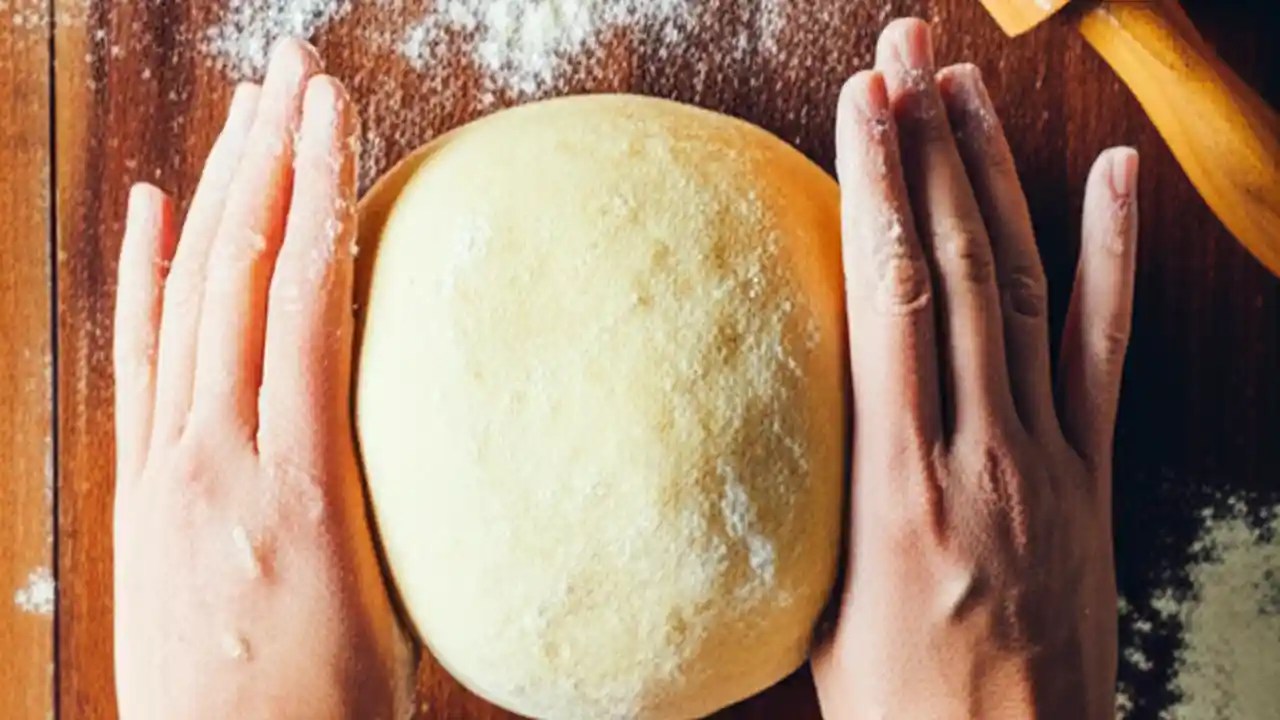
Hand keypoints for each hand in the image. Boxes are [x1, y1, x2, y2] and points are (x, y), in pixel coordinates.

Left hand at [112, 40, 409, 718]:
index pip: (305, 302)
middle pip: (236, 276)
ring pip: (182, 301)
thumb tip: (499, 442)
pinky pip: (138, 358)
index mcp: (298, 492)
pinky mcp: (141, 487)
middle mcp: (215, 463)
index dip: (321, 194)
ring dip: (214, 196)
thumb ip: (427, 520)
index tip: (337, 105)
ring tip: (242, 110)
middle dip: (267, 159)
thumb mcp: (407, 617)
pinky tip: (155, 211)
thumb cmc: (336, 719)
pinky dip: (143, 276)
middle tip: (294, 69)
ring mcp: (165, 471)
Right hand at [812, 19, 1134, 719]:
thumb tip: (752, 430)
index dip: (879, 192)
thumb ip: (801, 506)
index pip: (888, 306)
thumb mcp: (814, 609)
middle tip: (908, 50)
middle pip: (959, 272)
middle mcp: (981, 455)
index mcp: (898, 490)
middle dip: (932, 147)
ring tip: (968, 88)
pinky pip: (1105, 352)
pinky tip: (1111, 180)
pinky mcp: (1094, 475)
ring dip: (998, 179)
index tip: (865, 102)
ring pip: (1026, 292)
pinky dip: (1110, 259)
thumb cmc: (900, 707)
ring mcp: (1050, 459)